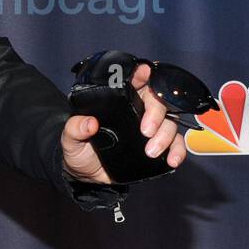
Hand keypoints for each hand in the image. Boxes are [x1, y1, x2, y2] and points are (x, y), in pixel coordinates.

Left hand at [61, 61, 187, 183]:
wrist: (88, 175)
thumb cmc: (80, 150)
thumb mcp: (71, 139)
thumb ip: (75, 129)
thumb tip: (89, 123)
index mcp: (118, 103)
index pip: (133, 83)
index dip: (141, 74)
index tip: (144, 72)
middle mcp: (137, 112)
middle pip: (157, 102)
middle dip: (156, 114)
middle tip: (146, 131)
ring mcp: (150, 129)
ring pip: (170, 123)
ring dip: (165, 136)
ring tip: (150, 152)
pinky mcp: (158, 146)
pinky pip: (176, 145)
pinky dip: (178, 151)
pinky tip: (172, 160)